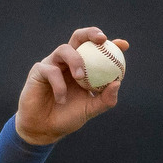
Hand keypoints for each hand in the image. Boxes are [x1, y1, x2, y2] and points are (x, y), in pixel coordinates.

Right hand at [16, 28, 128, 144]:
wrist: (44, 128)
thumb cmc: (67, 116)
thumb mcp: (90, 109)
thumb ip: (105, 99)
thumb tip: (117, 83)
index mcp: (82, 67)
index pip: (96, 50)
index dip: (111, 44)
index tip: (123, 45)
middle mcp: (67, 62)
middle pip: (78, 38)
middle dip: (91, 33)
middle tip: (102, 40)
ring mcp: (52, 63)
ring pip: (64, 49)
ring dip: (75, 60)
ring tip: (79, 77)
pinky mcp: (38, 70)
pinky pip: (51, 71)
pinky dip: (59, 85)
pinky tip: (61, 100)